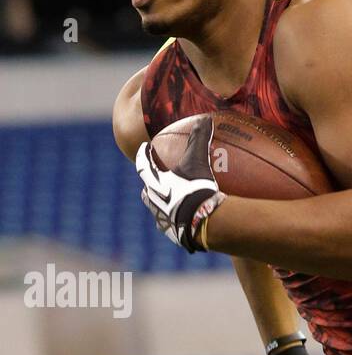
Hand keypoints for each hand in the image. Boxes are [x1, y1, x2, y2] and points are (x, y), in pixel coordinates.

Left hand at [135, 114, 225, 252]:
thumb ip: (200, 139)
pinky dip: (180, 224)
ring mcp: (163, 221)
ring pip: (158, 212)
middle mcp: (154, 203)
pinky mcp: (174, 236)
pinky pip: (175, 228)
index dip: (143, 156)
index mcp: (155, 183)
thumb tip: (204, 118)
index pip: (143, 165)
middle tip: (154, 180)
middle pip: (147, 192)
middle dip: (149, 185)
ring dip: (162, 206)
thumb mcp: (199, 161)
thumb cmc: (196, 190)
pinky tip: (189, 223)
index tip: (143, 149)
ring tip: (171, 205)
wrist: (201, 223)